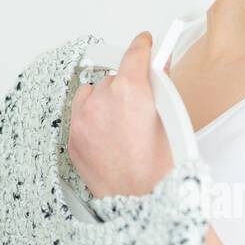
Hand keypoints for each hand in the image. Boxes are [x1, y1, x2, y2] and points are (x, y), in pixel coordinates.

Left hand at [68, 31, 174, 198]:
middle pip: (114, 78)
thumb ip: (162, 86)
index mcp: (130, 91)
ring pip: (92, 94)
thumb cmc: (161, 167)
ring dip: (105, 102)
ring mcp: (82, 120)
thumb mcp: (172, 118)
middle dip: (126, 87)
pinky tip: (109, 138)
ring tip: (122, 127)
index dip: (142, 46)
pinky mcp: (72, 138)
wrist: (142, 201)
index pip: (133, 54)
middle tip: (140, 108)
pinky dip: (92, 120)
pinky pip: (80, 116)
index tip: (143, 43)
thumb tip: (159, 67)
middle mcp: (101, 101)